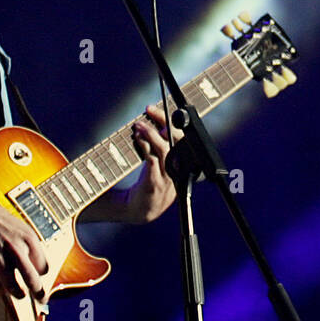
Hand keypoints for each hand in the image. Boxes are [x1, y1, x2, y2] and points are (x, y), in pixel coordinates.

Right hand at [0, 195, 50, 305]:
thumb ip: (29, 245)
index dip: (42, 273)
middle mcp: (17, 249)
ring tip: (20, 295)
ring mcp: (1, 258)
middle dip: (39, 293)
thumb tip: (37, 263)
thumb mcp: (20, 227)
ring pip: (14, 287)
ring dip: (19, 294)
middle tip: (41, 299)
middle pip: (32, 280)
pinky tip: (0, 283)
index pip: (44, 266)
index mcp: (29, 239)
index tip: (41, 277)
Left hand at [121, 104, 178, 223]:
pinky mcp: (154, 183)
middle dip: (163, 121)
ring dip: (151, 133)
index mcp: (182, 163)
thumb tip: (156, 125)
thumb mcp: (160, 166)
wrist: (141, 211)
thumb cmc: (149, 184)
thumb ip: (161, 148)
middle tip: (150, 110)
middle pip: (176, 139)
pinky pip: (152, 160)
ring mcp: (167, 177)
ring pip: (164, 148)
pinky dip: (145, 147)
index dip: (171, 121)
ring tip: (140, 124)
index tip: (157, 109)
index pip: (182, 136)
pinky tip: (138, 138)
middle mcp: (177, 169)